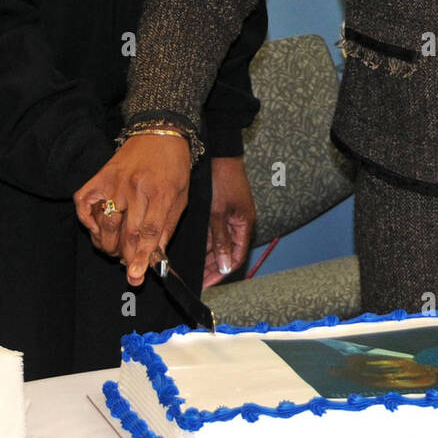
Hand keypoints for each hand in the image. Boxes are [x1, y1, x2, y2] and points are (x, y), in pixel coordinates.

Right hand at [73, 134, 190, 285]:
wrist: (160, 132)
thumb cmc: (173, 166)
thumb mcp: (180, 196)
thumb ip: (168, 226)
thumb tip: (157, 255)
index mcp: (161, 193)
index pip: (148, 232)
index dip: (141, 257)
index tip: (135, 276)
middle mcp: (136, 188)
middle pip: (126, 233)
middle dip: (125, 256)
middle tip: (127, 266)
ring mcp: (115, 182)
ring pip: (106, 223)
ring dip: (107, 244)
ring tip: (114, 249)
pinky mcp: (100, 176)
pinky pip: (84, 203)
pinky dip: (87, 220)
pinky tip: (99, 228)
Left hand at [203, 157, 255, 288]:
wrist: (219, 155)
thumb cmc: (222, 180)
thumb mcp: (218, 213)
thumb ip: (221, 240)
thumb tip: (225, 265)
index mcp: (245, 225)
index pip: (237, 258)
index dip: (222, 272)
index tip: (206, 282)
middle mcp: (240, 223)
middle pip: (228, 253)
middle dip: (213, 267)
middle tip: (196, 278)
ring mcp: (231, 217)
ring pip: (220, 244)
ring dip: (208, 256)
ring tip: (192, 268)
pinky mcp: (222, 210)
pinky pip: (215, 232)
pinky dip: (206, 242)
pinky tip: (194, 249)